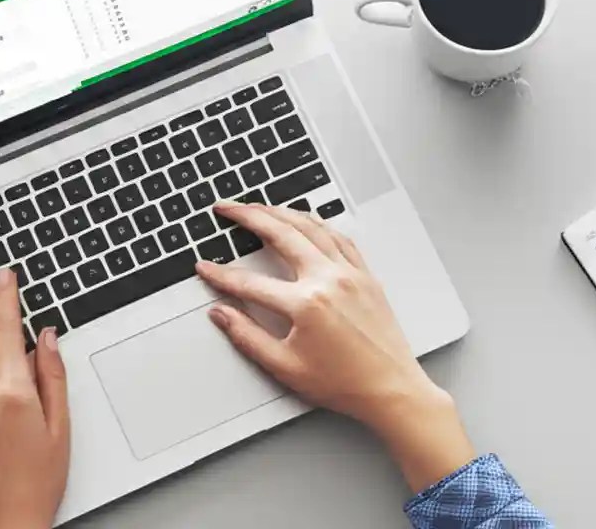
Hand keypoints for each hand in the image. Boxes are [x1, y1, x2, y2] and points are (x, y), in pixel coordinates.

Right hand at [197, 203, 474, 491]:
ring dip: (281, 211)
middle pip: (281, 234)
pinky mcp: (366, 276)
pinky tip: (306, 220)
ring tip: (259, 206)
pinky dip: (318, 224)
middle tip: (227, 208)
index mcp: (306, 304)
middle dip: (249, 216)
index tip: (204, 266)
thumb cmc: (344, 383)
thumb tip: (221, 314)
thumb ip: (247, 337)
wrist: (391, 389)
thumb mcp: (285, 367)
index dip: (221, 274)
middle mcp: (329, 280)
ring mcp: (351, 274)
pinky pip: (339, 238)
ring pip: (312, 227)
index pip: (250, 282)